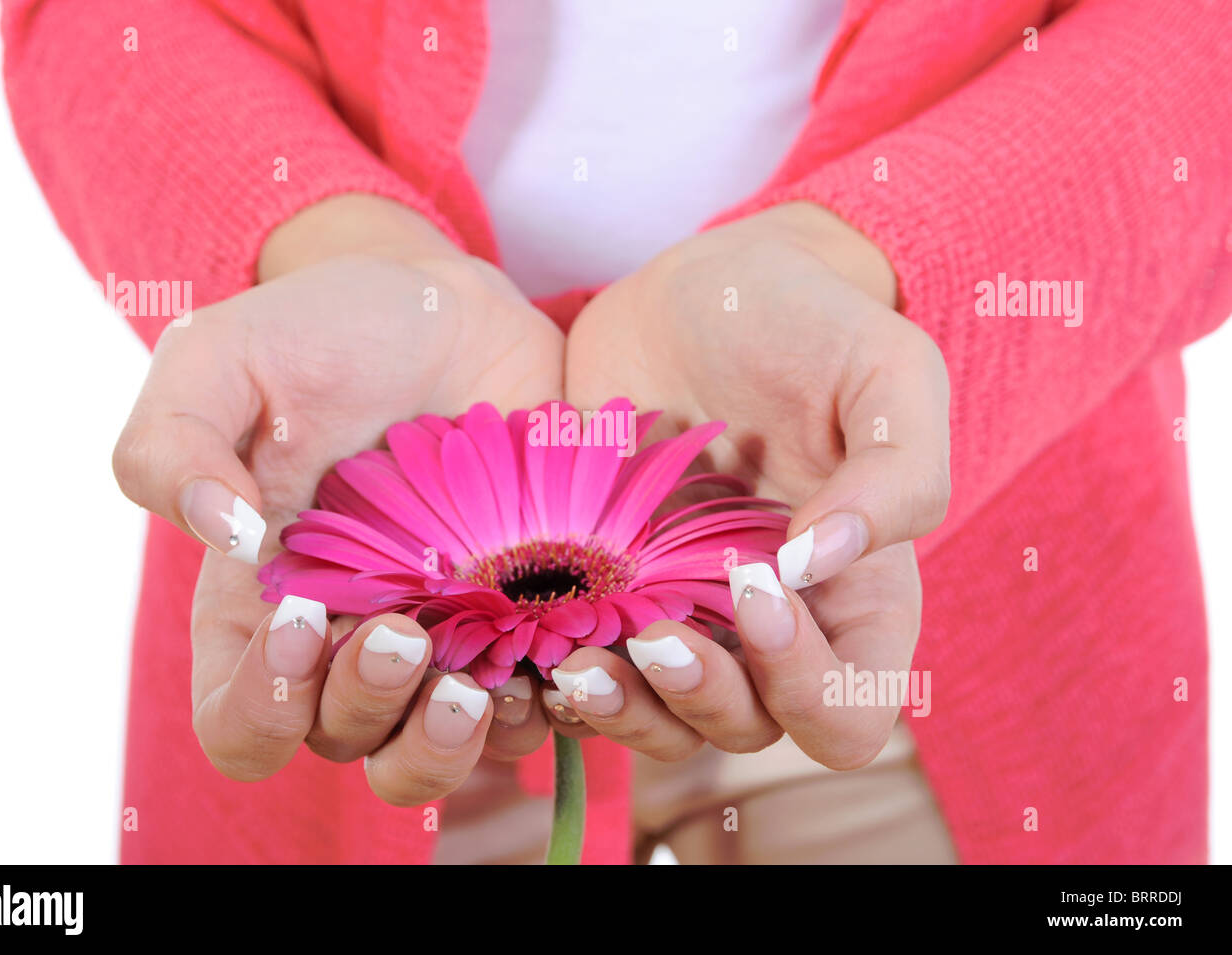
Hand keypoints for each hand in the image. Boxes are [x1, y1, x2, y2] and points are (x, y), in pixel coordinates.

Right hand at [113, 195, 562, 803]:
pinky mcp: (524, 614)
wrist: (445, 305)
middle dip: (371, 709)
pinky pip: (534, 702)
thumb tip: (223, 539)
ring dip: (455, 738)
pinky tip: (554, 656)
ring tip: (482, 681)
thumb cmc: (322, 331)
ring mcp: (442, 633)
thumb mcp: (220, 357)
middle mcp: (351, 639)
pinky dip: (544, 701)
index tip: (298, 624)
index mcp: (261, 604)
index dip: (259, 709)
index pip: (242, 721)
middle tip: (403, 633)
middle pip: (347, 744)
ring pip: (439, 749)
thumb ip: (174, 443)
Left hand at [561, 201, 950, 767]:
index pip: (846, 713)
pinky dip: (554, 675)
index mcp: (854, 600)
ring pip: (657, 720)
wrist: (707, 287)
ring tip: (574, 660)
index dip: (806, 686)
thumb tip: (819, 564)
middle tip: (650, 636)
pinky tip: (527, 637)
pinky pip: (584, 670)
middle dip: (697, 701)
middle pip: (743, 731)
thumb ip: (897, 474)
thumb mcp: (888, 374)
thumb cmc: (813, 325)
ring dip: (618, 708)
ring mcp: (681, 612)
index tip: (757, 584)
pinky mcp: (605, 586)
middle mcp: (770, 629)